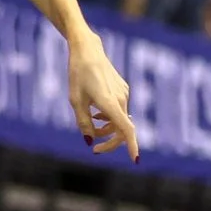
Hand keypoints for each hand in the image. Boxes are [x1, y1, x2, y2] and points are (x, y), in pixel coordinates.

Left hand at [67, 33, 137, 160]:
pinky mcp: (123, 89)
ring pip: (120, 120)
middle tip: (94, 149)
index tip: (135, 161)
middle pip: (121, 130)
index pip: (126, 130)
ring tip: (91, 125)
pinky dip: (109, 117)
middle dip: (110, 142)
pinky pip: (119, 110)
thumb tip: (90, 141)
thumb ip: (83, 123)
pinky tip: (97, 113)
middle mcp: (121, 99)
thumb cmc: (78, 74)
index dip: (131, 147)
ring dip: (107, 129)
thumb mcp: (75, 101)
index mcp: (109, 103)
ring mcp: (124, 93)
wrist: (87, 49)